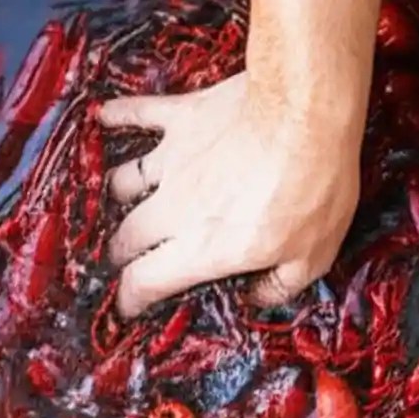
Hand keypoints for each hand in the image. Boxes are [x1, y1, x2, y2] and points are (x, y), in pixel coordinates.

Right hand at [100, 72, 363, 316]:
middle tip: (127, 257)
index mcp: (203, 248)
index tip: (127, 307)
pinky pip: (139, 114)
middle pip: (127, 236)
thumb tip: (257, 297)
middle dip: (122, 253)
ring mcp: (174, 160)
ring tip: (122, 202)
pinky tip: (104, 116)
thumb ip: (280, 286)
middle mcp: (176, 209)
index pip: (145, 282)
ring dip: (118, 197)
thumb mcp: (313, 256)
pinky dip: (118, 116)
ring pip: (123, 184)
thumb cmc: (314, 185)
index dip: (130, 299)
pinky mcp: (182, 118)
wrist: (306, 110)